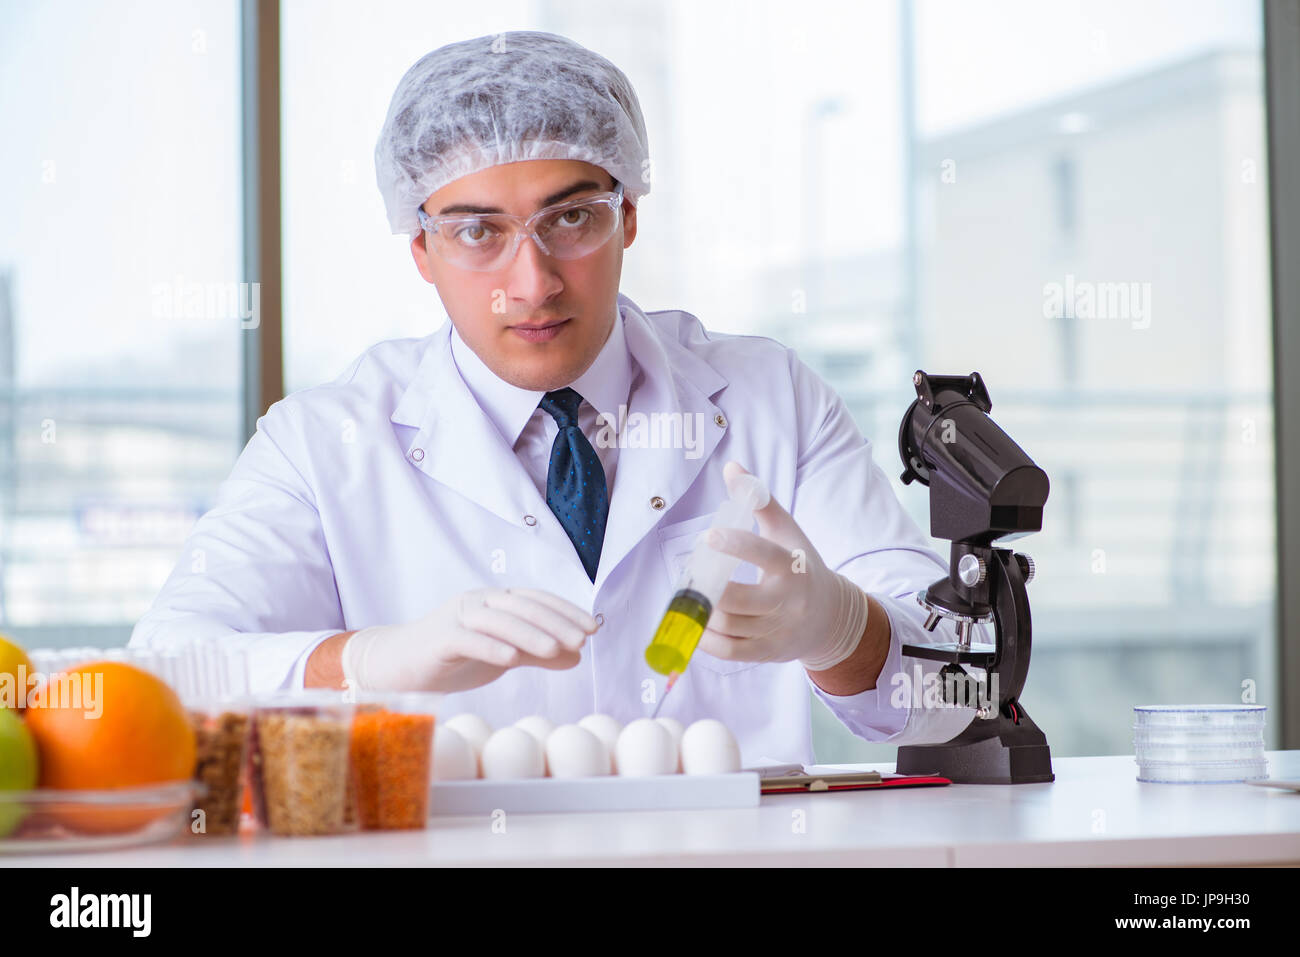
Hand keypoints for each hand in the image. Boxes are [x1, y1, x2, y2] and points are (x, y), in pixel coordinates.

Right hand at [341, 587, 599, 692]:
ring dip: (530, 634)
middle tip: (582, 640)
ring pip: (499, 621)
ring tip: (555, 650)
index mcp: (496, 602)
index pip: (536, 601)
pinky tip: (511, 660)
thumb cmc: (453, 658)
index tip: (592, 629)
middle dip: (555, 622)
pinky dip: (490, 647)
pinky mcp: (439, 638)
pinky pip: (468, 639)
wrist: (399, 666)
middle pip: (522, 607)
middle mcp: (479, 602)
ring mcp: (458, 617)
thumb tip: (577, 656)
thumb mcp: (503, 655)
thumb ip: (536, 653)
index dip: (566, 611)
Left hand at [695, 461, 868, 670]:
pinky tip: (694, 625)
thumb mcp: (787, 532)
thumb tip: (732, 467)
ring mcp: (778, 630)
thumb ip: (759, 500)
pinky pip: (732, 651)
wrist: (831, 616)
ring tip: (688, 597)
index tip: (709, 534)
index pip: (765, 554)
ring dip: (702, 613)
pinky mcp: (768, 652)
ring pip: (731, 627)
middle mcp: (788, 601)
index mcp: (793, 565)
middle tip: (690, 576)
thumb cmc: (800, 565)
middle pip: (741, 600)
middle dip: (709, 590)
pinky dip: (707, 641)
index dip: (737, 545)